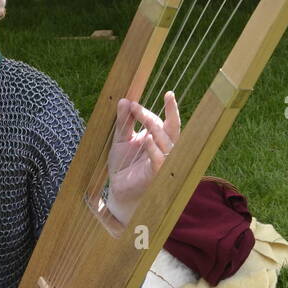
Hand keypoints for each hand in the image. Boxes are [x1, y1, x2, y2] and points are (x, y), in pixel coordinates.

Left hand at [106, 89, 180, 221]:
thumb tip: (124, 100)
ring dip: (156, 130)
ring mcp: (162, 162)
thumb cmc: (123, 165)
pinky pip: (160, 160)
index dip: (162, 110)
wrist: (117, 190)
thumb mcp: (120, 140)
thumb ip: (124, 122)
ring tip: (145, 120)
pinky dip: (154, 149)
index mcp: (158, 139)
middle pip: (171, 129)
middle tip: (137, 108)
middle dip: (159, 116)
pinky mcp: (156, 175)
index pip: (165, 121)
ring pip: (169, 143)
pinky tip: (147, 140)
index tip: (150, 98)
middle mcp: (163, 149)